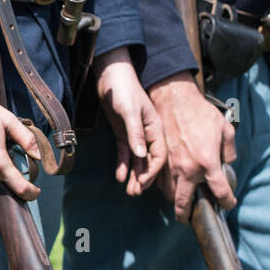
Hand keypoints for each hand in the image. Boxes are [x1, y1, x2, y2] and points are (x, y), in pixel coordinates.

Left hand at [95, 48, 165, 195]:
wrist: (111, 76)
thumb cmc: (124, 89)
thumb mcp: (130, 110)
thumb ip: (135, 133)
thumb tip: (141, 155)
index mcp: (155, 128)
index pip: (159, 154)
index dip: (153, 170)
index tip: (144, 183)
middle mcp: (148, 134)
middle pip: (149, 161)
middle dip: (143, 178)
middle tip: (136, 193)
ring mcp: (135, 135)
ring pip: (137, 160)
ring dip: (134, 175)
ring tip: (130, 191)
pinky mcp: (123, 134)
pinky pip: (125, 153)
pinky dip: (123, 165)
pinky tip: (120, 177)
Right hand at [148, 72, 236, 222]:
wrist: (174, 100)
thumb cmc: (200, 112)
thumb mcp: (225, 128)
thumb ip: (230, 150)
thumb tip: (227, 162)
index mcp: (207, 162)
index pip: (220, 192)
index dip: (227, 202)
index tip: (228, 204)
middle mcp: (187, 169)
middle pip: (184, 203)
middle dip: (186, 216)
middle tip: (190, 219)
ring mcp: (170, 166)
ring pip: (169, 194)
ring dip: (174, 201)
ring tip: (181, 202)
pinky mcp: (158, 160)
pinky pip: (159, 181)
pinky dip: (164, 187)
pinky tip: (170, 184)